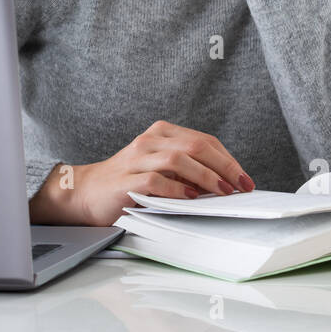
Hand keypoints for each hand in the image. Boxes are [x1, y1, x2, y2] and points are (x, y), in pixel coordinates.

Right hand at [70, 120, 254, 225]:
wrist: (85, 192)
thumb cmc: (128, 182)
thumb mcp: (161, 169)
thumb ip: (187, 171)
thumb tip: (226, 184)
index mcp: (161, 133)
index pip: (204, 140)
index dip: (228, 159)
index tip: (245, 179)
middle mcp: (149, 140)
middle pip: (196, 145)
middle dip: (224, 166)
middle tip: (241, 186)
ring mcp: (136, 159)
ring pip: (178, 158)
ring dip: (205, 176)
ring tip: (222, 192)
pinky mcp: (126, 180)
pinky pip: (156, 180)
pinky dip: (177, 189)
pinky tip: (191, 198)